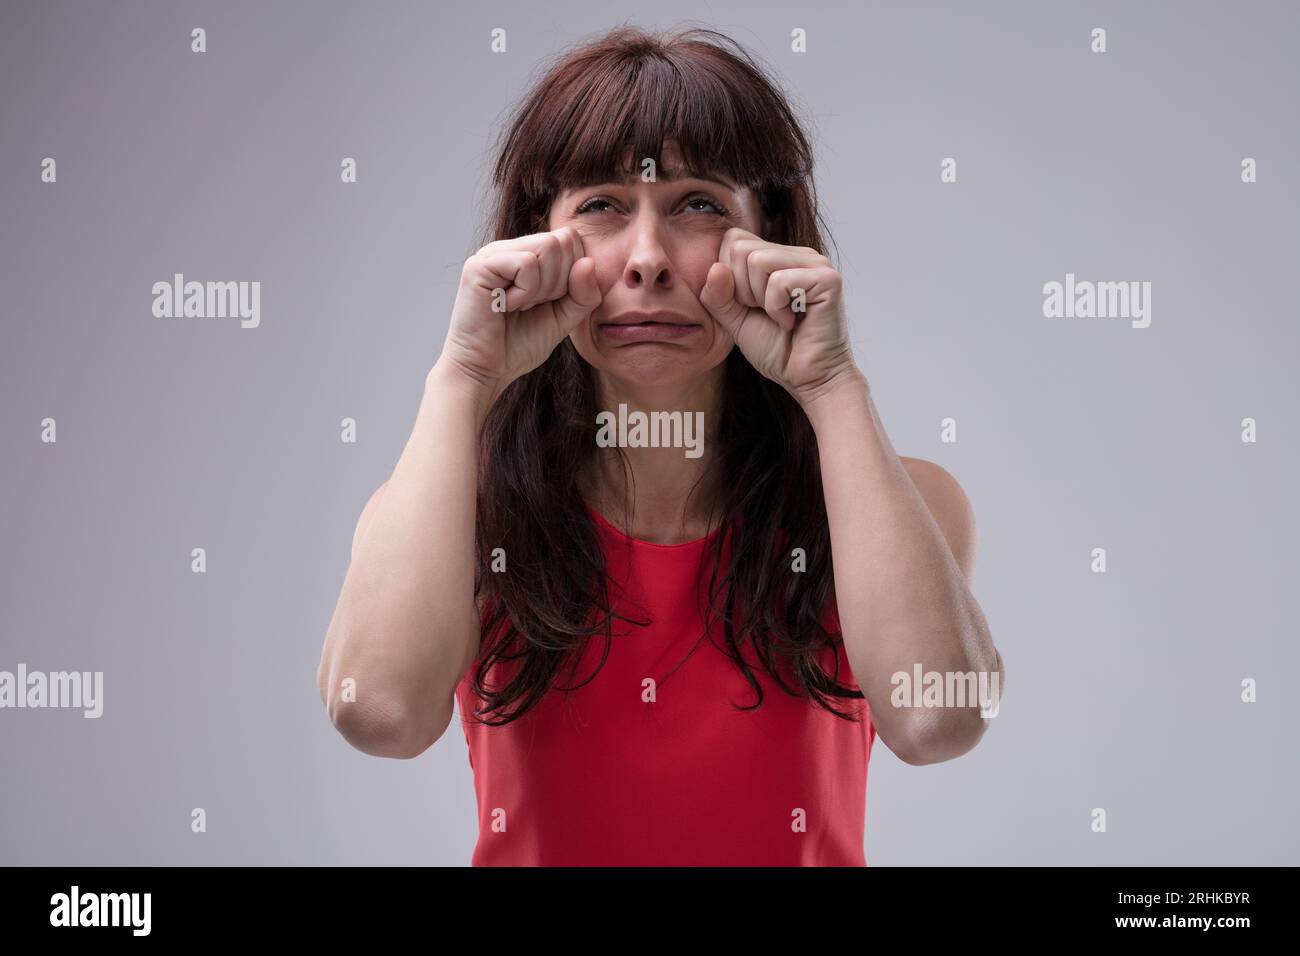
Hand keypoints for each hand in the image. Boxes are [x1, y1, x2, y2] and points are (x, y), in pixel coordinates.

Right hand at [438, 225, 600, 404]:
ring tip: (519, 306)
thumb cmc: (518, 346)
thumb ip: (584, 294)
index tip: (547, 302)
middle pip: (562, 240)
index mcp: (528, 255)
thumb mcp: (564, 318)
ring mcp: (492, 253)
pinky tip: (506, 306)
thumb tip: (589, 261)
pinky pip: (527, 264)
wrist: (485, 371)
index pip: (570, 239)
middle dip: (560, 282)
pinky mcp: (480, 265)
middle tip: (532, 306)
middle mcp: (509, 248)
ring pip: (548, 248)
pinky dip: (526, 292)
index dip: (572, 274)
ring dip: (543, 288)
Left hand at [699, 227, 860, 405]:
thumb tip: (715, 267)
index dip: (729, 277)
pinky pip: (778, 282)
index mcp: (779, 257)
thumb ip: (718, 295)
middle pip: (741, 248)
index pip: (734, 240)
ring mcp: (816, 263)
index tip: (750, 306)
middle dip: (742, 289)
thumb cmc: (777, 351)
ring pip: (757, 260)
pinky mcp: (827, 279)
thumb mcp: (735, 320)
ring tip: (780, 317)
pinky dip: (776, 309)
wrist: (809, 380)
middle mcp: (799, 254)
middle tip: (766, 313)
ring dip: (759, 299)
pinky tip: (792, 322)